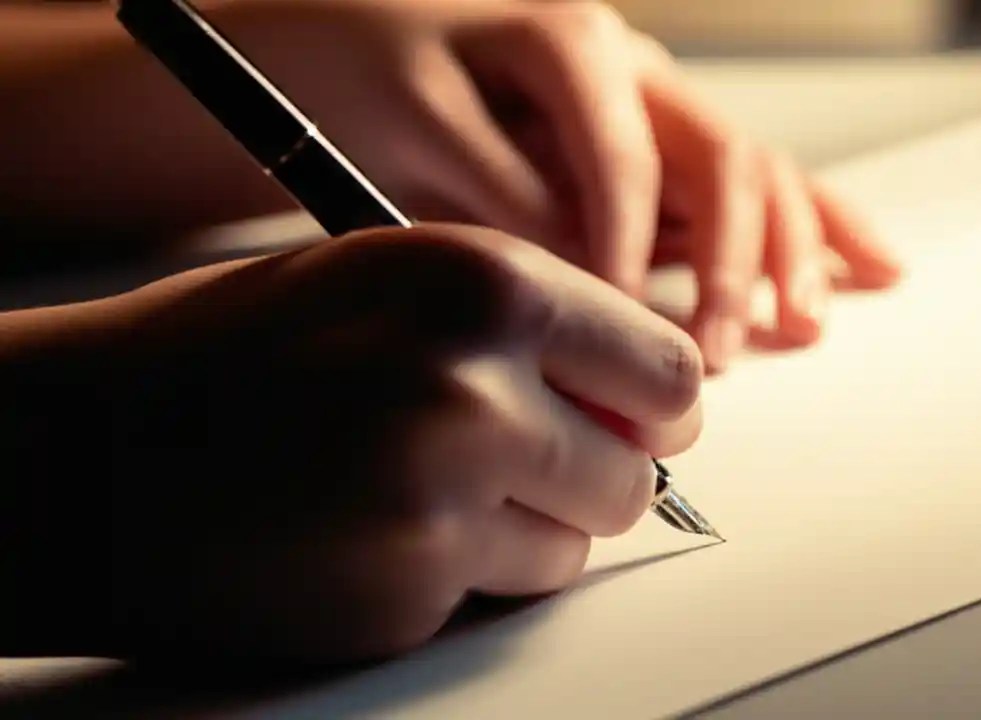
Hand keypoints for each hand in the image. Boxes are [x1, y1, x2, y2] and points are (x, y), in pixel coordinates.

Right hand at [1, 224, 701, 663]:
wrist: (92, 452)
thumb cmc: (237, 356)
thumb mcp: (394, 284)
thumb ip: (532, 329)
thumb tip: (648, 401)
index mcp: (481, 284)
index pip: (663, 369)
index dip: (657, 405)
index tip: (641, 420)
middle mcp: (471, 388)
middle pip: (636, 475)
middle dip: (595, 478)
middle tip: (526, 463)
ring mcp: (438, 501)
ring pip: (575, 548)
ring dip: (526, 532)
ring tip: (423, 491)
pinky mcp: (402, 594)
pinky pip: (496, 596)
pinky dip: (457, 575)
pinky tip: (375, 533)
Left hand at [218, 0, 899, 370]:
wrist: (342, 50)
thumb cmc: (366, 73)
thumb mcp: (421, 127)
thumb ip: (512, 197)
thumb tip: (594, 282)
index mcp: (575, 43)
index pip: (629, 158)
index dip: (629, 248)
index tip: (620, 324)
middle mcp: (634, 71)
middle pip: (725, 156)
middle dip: (732, 260)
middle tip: (718, 348)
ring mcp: (656, 112)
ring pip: (759, 171)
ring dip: (793, 250)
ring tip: (804, 323)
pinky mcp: (663, 156)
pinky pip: (754, 189)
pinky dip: (812, 228)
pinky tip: (866, 265)